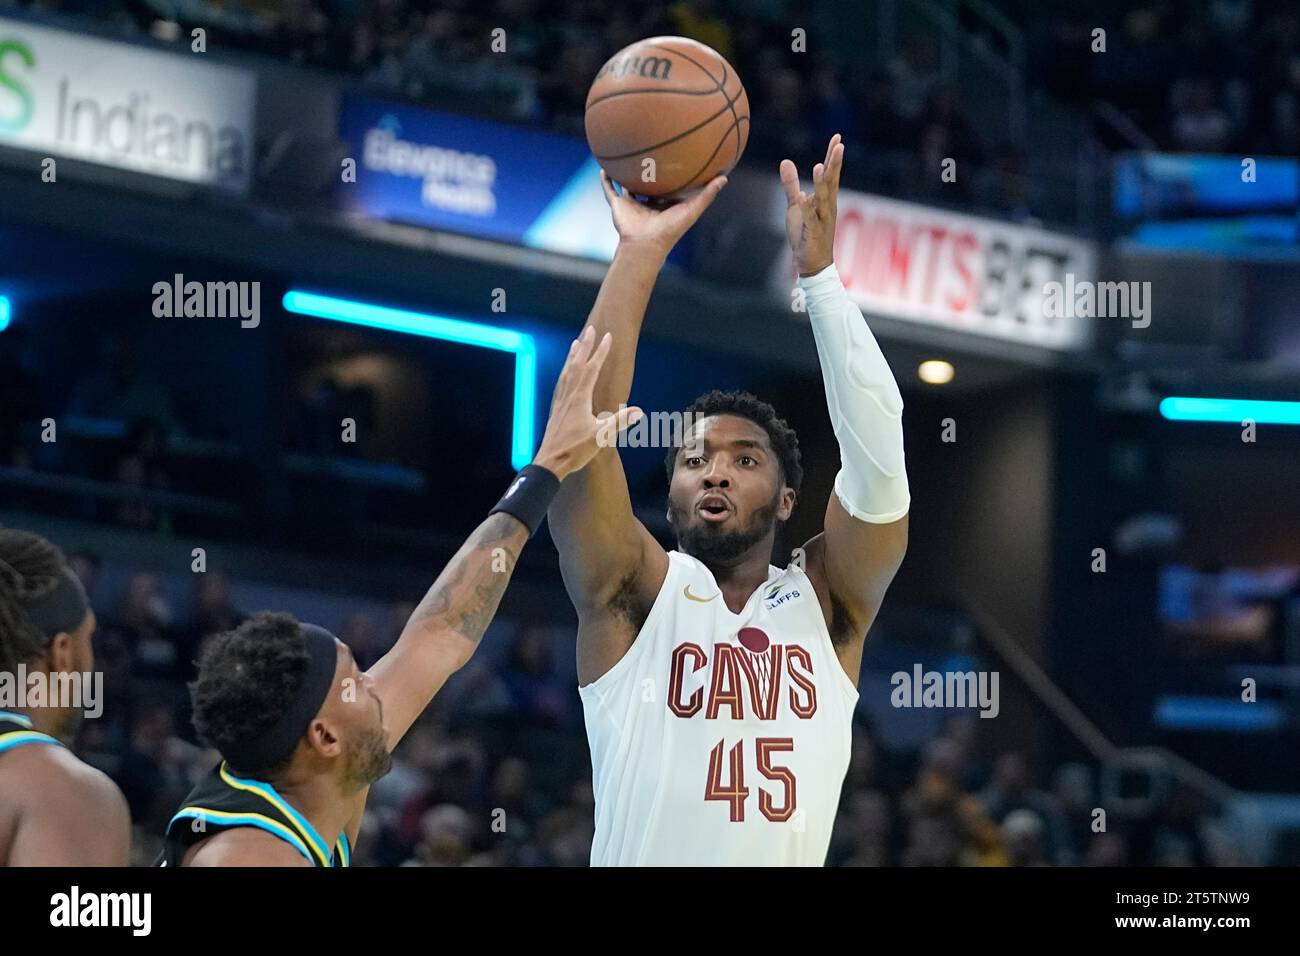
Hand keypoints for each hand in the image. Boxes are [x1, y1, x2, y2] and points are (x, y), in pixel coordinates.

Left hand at [533, 326, 641, 479]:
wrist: (550, 462)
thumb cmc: (575, 450)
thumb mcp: (600, 437)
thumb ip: (619, 422)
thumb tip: (639, 411)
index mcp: (579, 398)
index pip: (592, 369)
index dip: (600, 352)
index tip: (608, 336)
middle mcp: (568, 395)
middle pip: (577, 364)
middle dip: (585, 346)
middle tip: (590, 329)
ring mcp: (560, 402)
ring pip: (566, 372)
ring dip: (573, 356)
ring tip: (576, 343)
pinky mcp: (556, 409)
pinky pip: (561, 383)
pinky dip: (565, 372)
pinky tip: (565, 373)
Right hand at [600, 170, 727, 258]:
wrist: (645, 244)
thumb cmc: (670, 230)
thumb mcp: (693, 210)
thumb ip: (707, 195)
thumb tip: (725, 177)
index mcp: (664, 206)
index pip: (669, 189)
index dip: (673, 176)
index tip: (677, 161)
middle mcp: (647, 204)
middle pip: (648, 186)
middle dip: (650, 173)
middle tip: (652, 153)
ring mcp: (631, 205)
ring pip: (627, 186)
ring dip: (626, 174)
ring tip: (624, 158)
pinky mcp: (617, 206)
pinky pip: (609, 189)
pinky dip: (605, 180)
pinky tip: (603, 167)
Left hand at [779, 133, 843, 276]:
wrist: (811, 263)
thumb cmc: (806, 234)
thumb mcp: (795, 205)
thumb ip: (791, 184)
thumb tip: (785, 162)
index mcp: (825, 199)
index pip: (831, 174)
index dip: (833, 156)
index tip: (838, 137)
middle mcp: (828, 207)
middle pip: (832, 182)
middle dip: (835, 163)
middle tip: (839, 145)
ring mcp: (822, 220)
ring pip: (823, 199)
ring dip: (822, 183)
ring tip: (821, 166)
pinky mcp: (814, 233)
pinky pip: (810, 219)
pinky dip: (807, 208)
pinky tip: (803, 197)